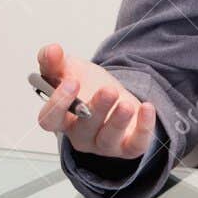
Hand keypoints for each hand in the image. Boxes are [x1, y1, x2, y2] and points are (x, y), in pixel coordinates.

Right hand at [35, 43, 156, 161]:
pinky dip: (143, 128)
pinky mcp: (127, 147)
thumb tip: (52, 50)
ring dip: (118, 122)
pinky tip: (147, 108)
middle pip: (83, 129)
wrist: (114, 97)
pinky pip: (135, 145)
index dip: (58, 104)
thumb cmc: (87, 87)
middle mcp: (80, 135)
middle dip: (97, 110)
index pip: (50, 119)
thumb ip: (53, 61)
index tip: (72, 82)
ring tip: (126, 104)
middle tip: (108, 90)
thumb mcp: (68, 69)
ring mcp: (103, 143)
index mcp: (60, 118)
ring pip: (108, 139)